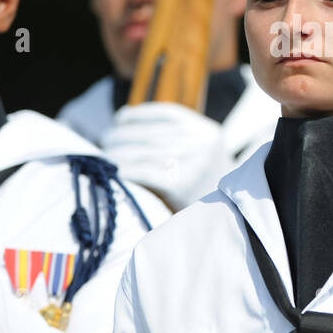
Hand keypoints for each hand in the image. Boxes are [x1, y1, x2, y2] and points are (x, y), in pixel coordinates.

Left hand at [102, 102, 230, 209]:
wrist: (229, 220)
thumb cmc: (205, 186)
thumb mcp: (201, 153)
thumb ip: (175, 136)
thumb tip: (124, 120)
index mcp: (207, 131)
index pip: (166, 113)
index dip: (138, 114)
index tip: (119, 119)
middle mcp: (202, 142)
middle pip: (151, 133)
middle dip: (121, 135)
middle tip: (104, 141)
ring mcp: (193, 163)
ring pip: (143, 151)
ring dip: (117, 153)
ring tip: (103, 157)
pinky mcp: (180, 184)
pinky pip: (143, 172)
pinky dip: (124, 171)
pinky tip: (114, 174)